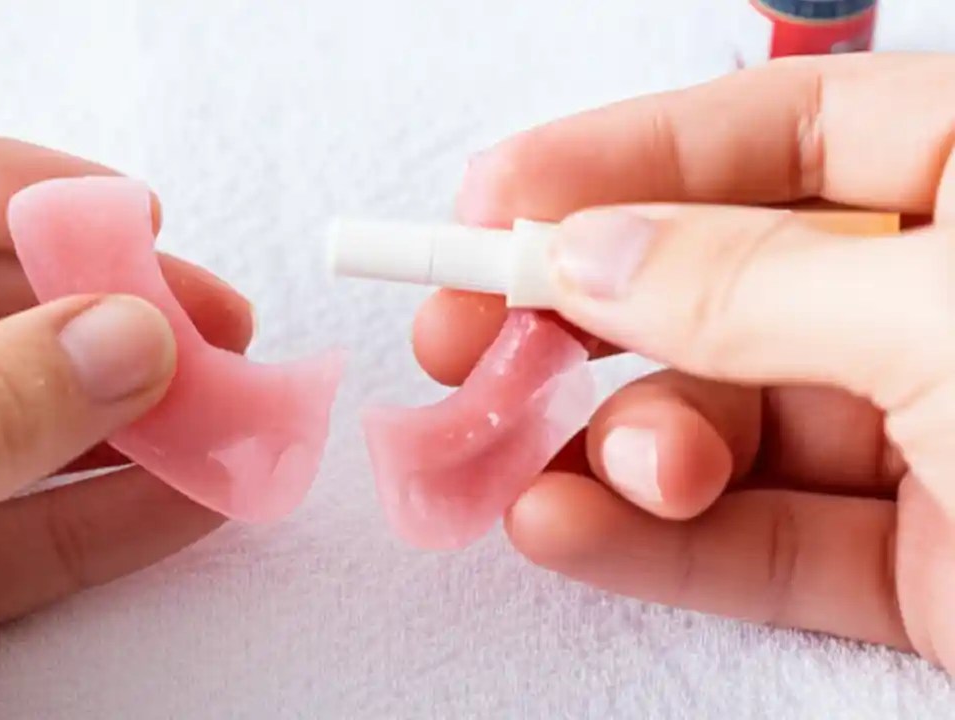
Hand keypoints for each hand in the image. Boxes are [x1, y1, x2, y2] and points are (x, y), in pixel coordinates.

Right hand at [415, 53, 954, 666]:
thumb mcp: (943, 315)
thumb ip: (750, 284)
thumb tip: (590, 256)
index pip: (781, 129)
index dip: (623, 154)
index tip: (491, 198)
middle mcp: (945, 302)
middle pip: (722, 282)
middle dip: (582, 314)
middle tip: (461, 332)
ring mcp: (935, 440)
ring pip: (726, 425)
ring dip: (615, 446)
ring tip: (545, 466)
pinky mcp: (924, 573)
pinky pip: (761, 545)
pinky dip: (650, 543)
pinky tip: (556, 527)